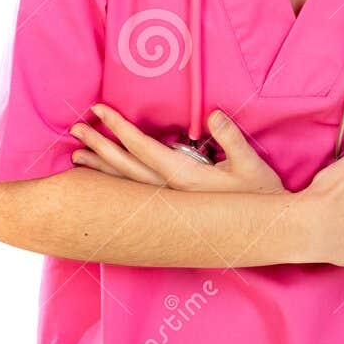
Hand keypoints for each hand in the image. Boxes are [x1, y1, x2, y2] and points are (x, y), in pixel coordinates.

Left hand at [70, 103, 284, 194]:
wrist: (268, 234)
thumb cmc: (261, 196)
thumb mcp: (251, 164)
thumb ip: (230, 138)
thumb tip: (212, 114)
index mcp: (185, 178)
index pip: (142, 148)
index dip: (119, 128)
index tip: (99, 110)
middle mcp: (169, 194)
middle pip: (125, 166)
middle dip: (99, 145)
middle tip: (76, 128)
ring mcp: (169, 205)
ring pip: (125, 184)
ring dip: (100, 167)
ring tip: (76, 155)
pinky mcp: (172, 211)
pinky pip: (134, 196)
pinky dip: (114, 186)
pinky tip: (102, 181)